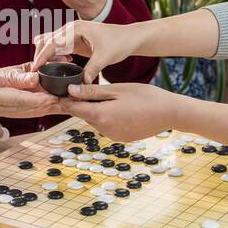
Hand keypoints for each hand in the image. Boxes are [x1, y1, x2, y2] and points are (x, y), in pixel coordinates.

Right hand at [0, 67, 60, 122]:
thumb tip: (17, 81)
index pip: (20, 100)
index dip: (40, 99)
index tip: (56, 98)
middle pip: (29, 108)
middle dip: (51, 105)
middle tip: (71, 101)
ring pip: (26, 110)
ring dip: (46, 106)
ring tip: (65, 102)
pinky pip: (17, 107)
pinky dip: (33, 105)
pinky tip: (44, 102)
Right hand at [33, 19, 140, 82]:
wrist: (129, 37)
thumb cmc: (119, 43)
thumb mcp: (105, 57)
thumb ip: (92, 69)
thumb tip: (82, 83)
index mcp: (76, 29)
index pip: (52, 42)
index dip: (41, 56)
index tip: (34, 70)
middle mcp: (70, 28)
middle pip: (45, 40)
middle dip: (39, 56)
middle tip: (37, 74)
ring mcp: (71, 33)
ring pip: (49, 43)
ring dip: (46, 56)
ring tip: (48, 71)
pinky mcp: (74, 40)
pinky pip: (58, 47)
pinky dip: (54, 56)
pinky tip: (61, 66)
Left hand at [59, 82, 182, 140]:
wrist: (170, 113)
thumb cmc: (145, 96)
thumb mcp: (117, 89)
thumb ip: (92, 92)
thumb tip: (70, 91)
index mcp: (100, 115)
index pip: (73, 108)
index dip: (64, 99)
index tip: (56, 92)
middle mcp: (103, 129)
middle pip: (84, 114)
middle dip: (81, 103)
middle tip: (80, 89)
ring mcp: (113, 136)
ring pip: (96, 120)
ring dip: (96, 110)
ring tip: (105, 96)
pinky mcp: (122, 138)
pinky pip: (108, 126)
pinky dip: (108, 117)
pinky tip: (120, 107)